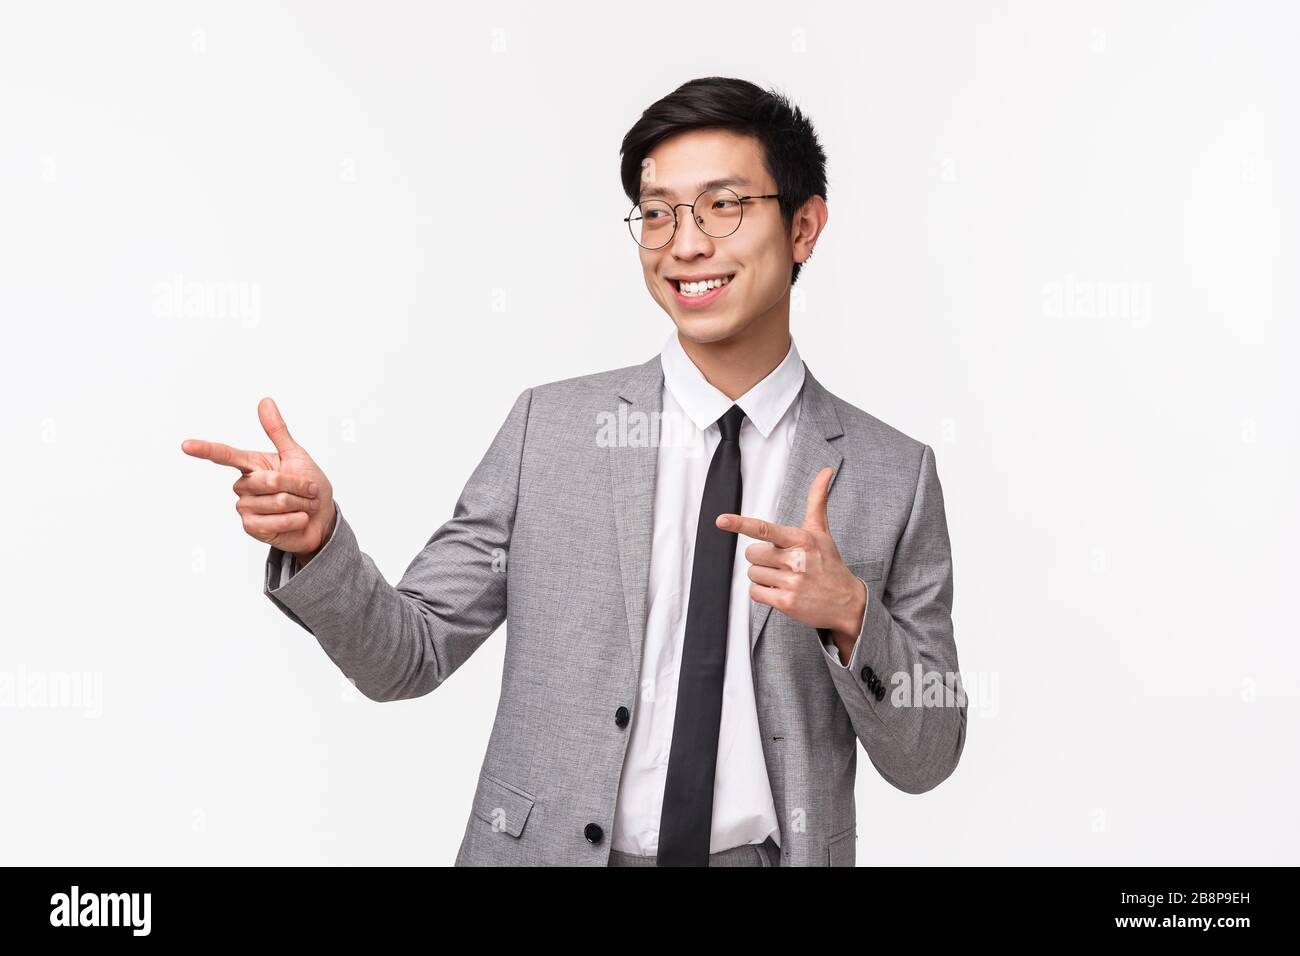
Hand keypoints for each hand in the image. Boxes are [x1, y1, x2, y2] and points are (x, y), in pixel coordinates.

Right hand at [181, 397, 335, 557]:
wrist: (322, 518)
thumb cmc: (309, 486)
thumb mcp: (296, 455)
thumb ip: (278, 431)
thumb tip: (265, 401)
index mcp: (252, 465)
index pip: (224, 455)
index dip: (205, 449)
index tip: (186, 445)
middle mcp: (244, 486)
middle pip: (268, 481)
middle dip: (297, 485)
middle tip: (309, 490)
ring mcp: (246, 508)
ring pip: (274, 501)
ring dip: (299, 502)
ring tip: (303, 505)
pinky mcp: (252, 527)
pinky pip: (273, 522)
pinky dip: (294, 519)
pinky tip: (299, 519)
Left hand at [717, 466, 867, 648]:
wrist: (847, 601)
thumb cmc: (829, 564)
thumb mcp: (822, 532)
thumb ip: (817, 501)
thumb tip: (825, 472)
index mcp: (801, 539)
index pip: (764, 529)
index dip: (740, 523)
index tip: (722, 520)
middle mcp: (795, 559)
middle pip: (752, 553)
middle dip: (761, 558)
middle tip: (780, 562)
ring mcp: (791, 582)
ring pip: (752, 574)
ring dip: (763, 577)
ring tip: (784, 578)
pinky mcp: (786, 602)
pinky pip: (755, 593)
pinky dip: (764, 593)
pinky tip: (781, 591)